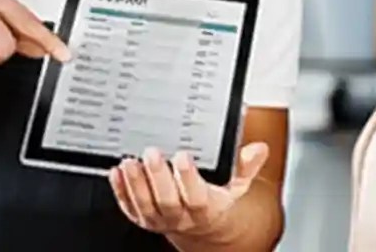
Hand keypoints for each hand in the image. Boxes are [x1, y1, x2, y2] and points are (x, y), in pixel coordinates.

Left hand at [109, 143, 269, 238]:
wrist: (201, 227)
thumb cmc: (215, 200)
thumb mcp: (235, 185)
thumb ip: (245, 166)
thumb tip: (259, 149)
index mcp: (206, 209)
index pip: (197, 197)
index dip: (189, 178)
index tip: (183, 155)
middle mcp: (181, 217)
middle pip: (167, 201)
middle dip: (158, 177)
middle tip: (152, 152)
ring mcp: (159, 219)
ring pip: (145, 205)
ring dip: (135, 183)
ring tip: (130, 161)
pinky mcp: (142, 218)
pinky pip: (129, 207)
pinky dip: (120, 190)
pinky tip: (116, 172)